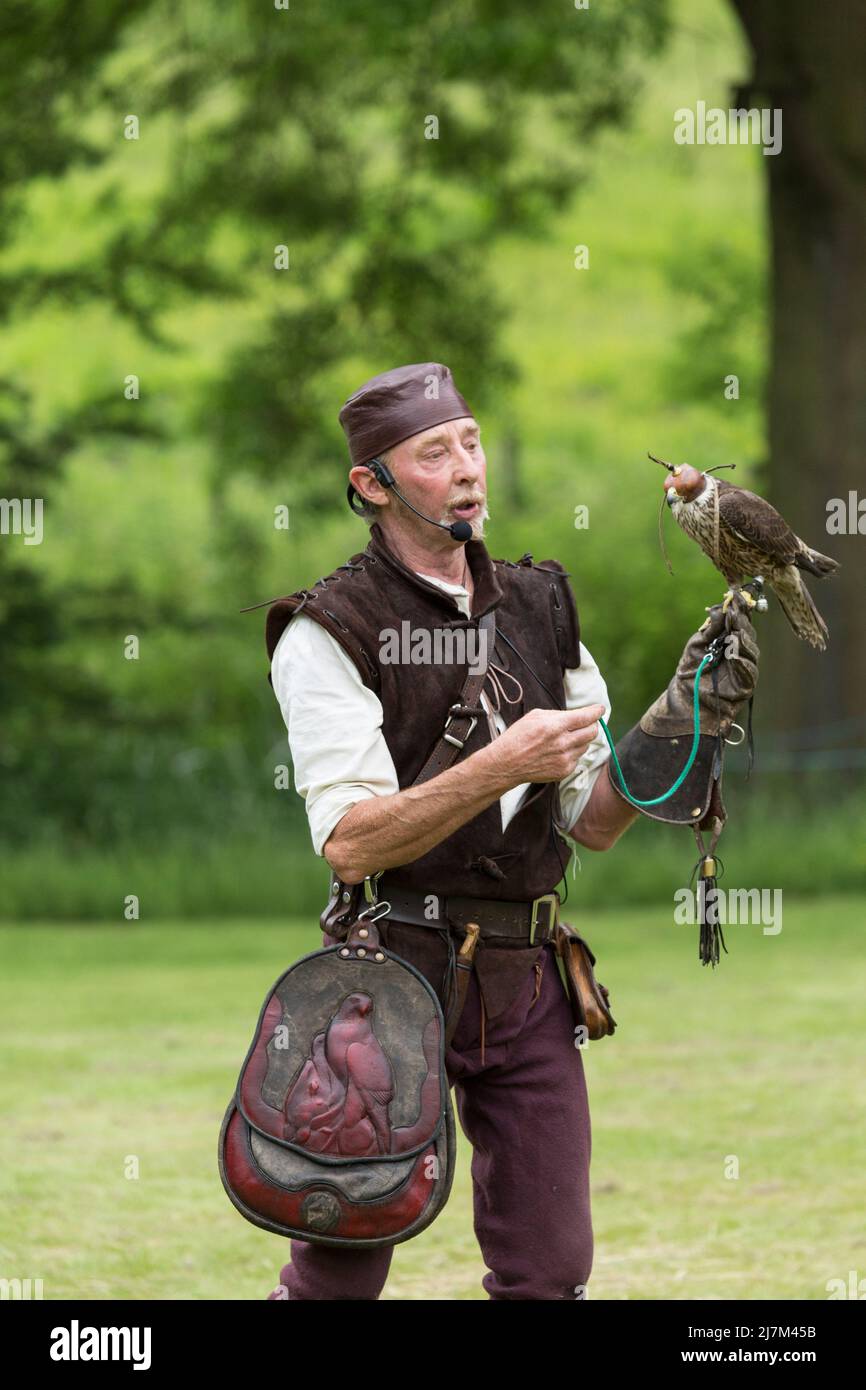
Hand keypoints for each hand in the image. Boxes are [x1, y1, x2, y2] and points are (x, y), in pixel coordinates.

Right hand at [493, 704, 605, 783]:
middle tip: (585, 722)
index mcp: (555, 726)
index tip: (599, 709)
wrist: (506, 763)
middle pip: (592, 732)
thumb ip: (559, 715)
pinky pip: (577, 758)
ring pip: (586, 745)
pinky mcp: (564, 771)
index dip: (596, 711)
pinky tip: (558, 751)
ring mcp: (565, 759)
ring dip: (580, 739)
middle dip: (592, 725)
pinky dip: (572, 752)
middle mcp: (563, 743)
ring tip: (564, 738)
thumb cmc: (518, 736)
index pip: (586, 717)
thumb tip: (577, 715)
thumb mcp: (535, 716)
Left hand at [641, 588, 759, 738]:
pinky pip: (748, 670)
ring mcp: (745, 668)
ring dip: (743, 639)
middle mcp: (741, 652)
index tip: (735, 596)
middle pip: (748, 634)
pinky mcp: (746, 684)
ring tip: (734, 631)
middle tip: (734, 613)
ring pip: (751, 650)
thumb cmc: (692, 670)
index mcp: (730, 640)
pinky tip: (734, 654)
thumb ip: (711, 628)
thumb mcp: (699, 644)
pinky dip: (742, 661)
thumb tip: (720, 608)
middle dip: (741, 622)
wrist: (686, 697)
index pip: (740, 622)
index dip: (740, 609)